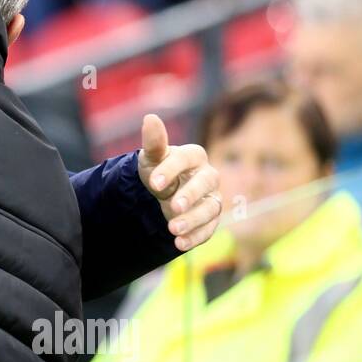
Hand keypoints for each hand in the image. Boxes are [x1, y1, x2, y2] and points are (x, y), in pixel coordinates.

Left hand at [137, 113, 222, 251]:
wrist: (159, 194)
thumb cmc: (157, 170)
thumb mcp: (151, 158)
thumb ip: (154, 142)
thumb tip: (150, 117)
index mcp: (194, 156)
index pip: (187, 159)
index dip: (171, 170)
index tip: (153, 183)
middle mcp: (208, 176)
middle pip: (206, 183)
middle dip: (190, 195)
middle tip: (172, 207)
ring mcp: (212, 199)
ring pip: (210, 208)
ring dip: (193, 220)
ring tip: (172, 229)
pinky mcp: (210, 220)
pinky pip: (209, 229)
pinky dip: (195, 237)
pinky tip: (179, 244)